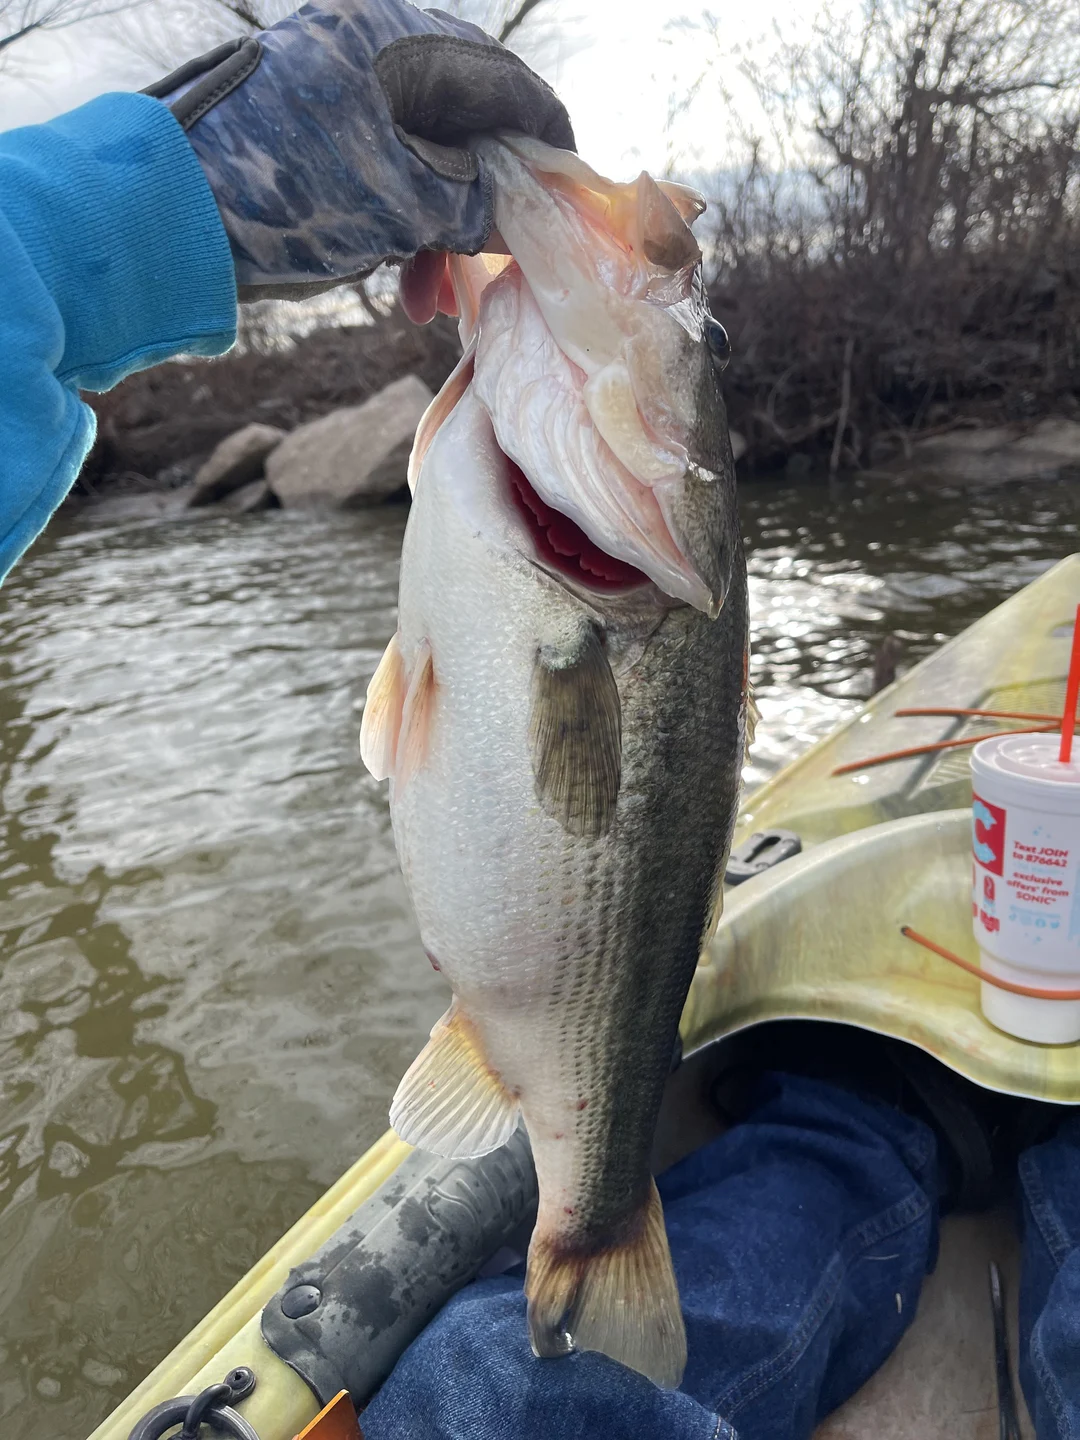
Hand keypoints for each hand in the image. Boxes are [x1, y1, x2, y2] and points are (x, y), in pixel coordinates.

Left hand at [144, 0, 573, 300]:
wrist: (162, 221)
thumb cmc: (285, 192)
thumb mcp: (399, 198)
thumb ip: (476, 201)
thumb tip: (527, 218)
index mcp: (401, 39)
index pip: (511, 87)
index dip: (548, 155)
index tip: (569, 218)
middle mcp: (380, 58)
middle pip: (476, 131)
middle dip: (491, 211)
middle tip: (500, 272)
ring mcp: (351, 105)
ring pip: (436, 167)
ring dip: (447, 238)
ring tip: (436, 302)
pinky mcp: (328, 151)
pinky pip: (396, 185)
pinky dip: (410, 237)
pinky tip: (408, 291)